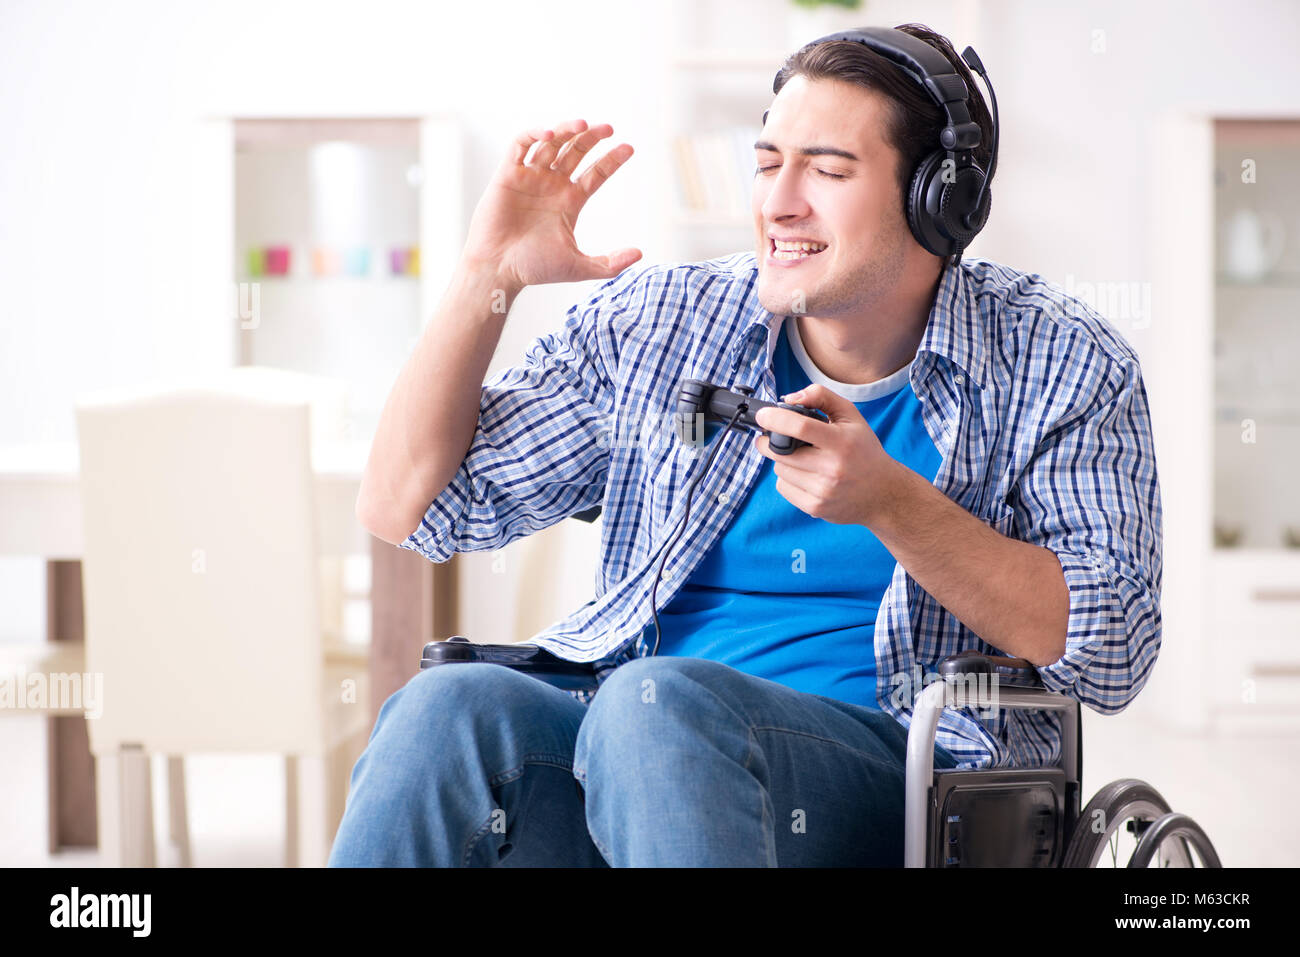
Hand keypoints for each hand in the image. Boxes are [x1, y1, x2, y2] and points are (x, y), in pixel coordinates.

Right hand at [462, 119, 642, 287]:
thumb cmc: (534, 269)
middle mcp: (551, 185)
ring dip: (567, 130)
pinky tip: (550, 133)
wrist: (499, 269)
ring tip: (584, 124)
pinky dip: (534, 134)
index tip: (629, 148)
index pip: (596, 173)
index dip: (612, 159)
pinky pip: (520, 145)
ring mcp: (530, 178)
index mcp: (569, 201)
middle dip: (592, 137)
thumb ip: (610, 263)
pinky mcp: (508, 174)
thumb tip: (640, 254)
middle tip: (609, 128)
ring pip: (551, 143)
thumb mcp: (579, 266)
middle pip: (575, 151)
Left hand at [752, 384, 898, 524]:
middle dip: (769, 441)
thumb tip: (789, 399)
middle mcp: (832, 468)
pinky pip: (782, 487)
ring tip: (802, 458)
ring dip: (782, 460)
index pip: (800, 427)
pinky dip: (787, 478)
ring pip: (779, 469)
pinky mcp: (815, 508)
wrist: (882, 494)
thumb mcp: (850, 416)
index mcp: (841, 442)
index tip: (763, 415)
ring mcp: (822, 491)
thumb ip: (821, 397)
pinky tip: (805, 475)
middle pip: (781, 452)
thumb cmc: (863, 450)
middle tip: (771, 435)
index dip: (775, 418)